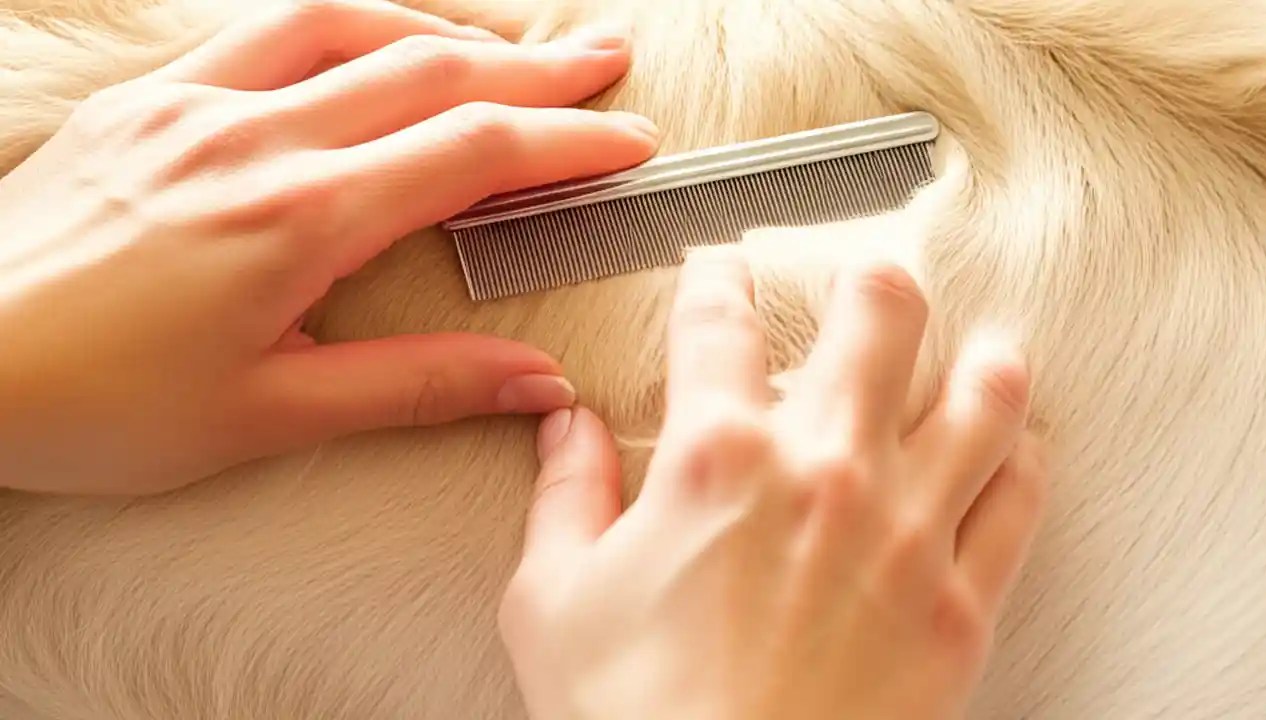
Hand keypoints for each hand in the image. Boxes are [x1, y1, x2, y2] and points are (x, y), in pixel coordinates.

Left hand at [0, 1, 658, 494]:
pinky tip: (378, 38)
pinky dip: (349, 20)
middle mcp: (254, 137)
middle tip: (607, 60)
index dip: (564, 139)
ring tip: (512, 37)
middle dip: (535, 63)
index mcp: (296, 219)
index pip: (469, 151)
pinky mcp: (148, 96)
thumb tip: (532, 382)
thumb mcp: (267, 416)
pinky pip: (268, 24)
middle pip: (430, 69)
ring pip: (352, 24)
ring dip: (449, 24)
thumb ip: (412, 388)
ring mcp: (195, 103)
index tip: (630, 141)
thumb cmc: (91, 406)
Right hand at [500, 250, 1047, 719]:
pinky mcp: (960, 605)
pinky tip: (1022, 446)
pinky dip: (1024, 461)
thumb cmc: (629, 719)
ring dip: (984, 357)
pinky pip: (1018, 503)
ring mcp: (905, 532)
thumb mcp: (552, 600)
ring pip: (982, 398)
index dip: (714, 280)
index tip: (719, 271)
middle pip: (878, 320)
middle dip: (874, 283)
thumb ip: (564, 496)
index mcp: (715, 459)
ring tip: (987, 343)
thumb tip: (565, 428)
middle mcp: (822, 471)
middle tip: (871, 277)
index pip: (717, 324)